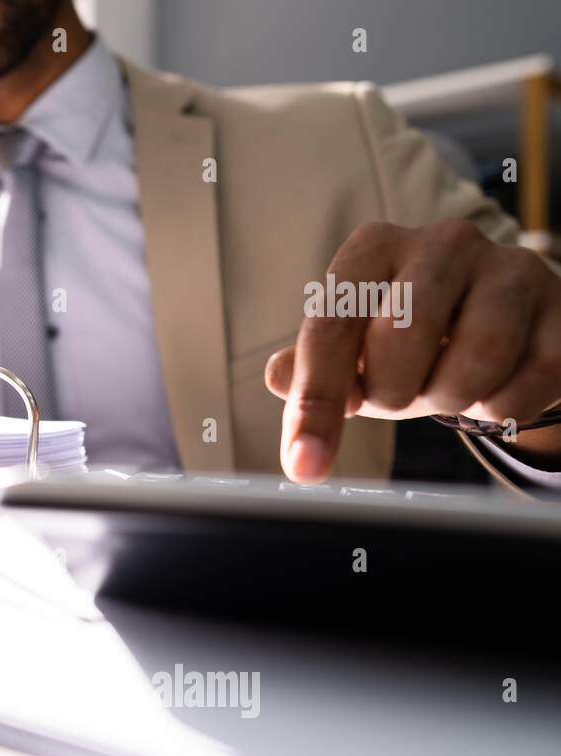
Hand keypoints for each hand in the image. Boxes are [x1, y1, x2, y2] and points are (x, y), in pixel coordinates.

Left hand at [266, 220, 560, 481]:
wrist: (505, 330)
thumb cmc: (411, 342)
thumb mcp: (353, 352)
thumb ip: (308, 367)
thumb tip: (278, 377)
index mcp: (373, 248)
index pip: (330, 327)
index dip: (315, 401)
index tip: (306, 463)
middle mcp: (442, 241)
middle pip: (400, 337)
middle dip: (393, 392)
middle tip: (401, 394)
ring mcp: (510, 266)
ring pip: (472, 360)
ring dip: (451, 398)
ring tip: (448, 385)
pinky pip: (527, 383)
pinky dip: (502, 408)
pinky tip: (494, 387)